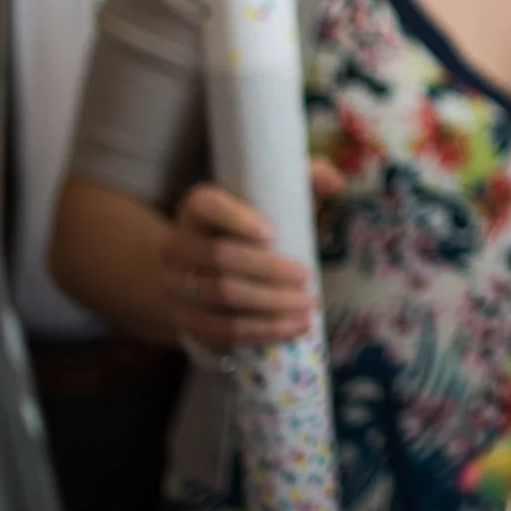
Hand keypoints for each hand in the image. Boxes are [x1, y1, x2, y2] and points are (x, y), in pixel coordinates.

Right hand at [160, 166, 333, 349]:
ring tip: (307, 307)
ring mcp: (175, 284)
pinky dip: (260, 332)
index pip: (207, 206)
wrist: (199, 265)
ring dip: (270, 306)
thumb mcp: (269, 194)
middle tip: (307, 277)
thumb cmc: (247, 223)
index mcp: (196, 206)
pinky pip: (221, 330)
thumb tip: (335, 182)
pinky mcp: (184, 319)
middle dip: (269, 271)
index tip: (273, 234)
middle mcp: (177, 244)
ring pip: (222, 298)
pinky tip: (292, 329)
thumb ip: (302, 178)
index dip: (237, 220)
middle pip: (220, 258)